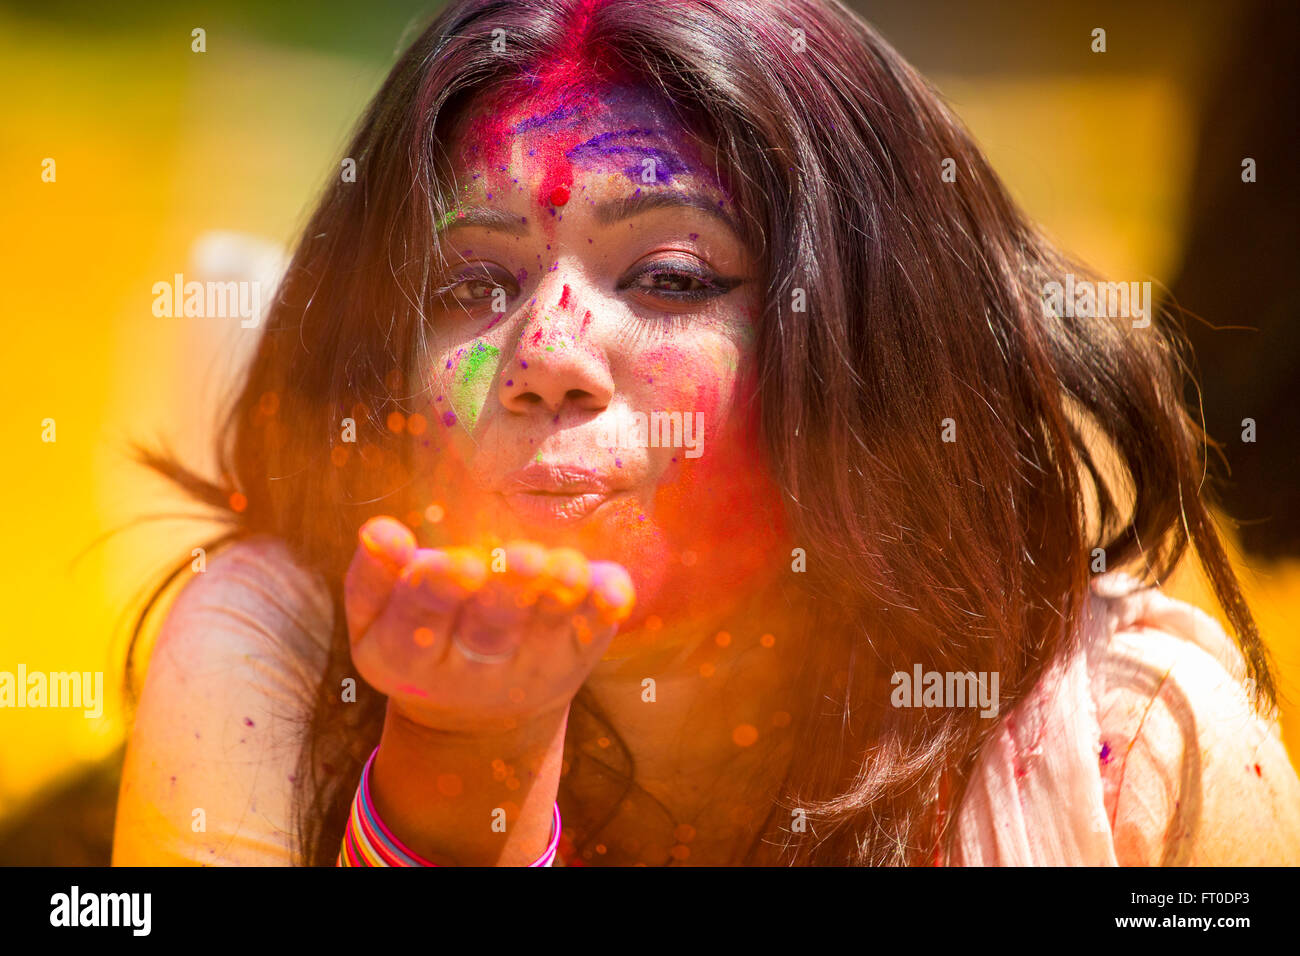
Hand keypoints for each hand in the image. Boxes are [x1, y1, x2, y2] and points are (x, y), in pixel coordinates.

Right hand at [344, 516, 634, 733]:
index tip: (457, 563)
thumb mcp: (376, 618)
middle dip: (509, 594)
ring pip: (546, 631)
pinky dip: (604, 610)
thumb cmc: (417, 637)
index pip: (419, 621)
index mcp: (409, 653)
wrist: (474, 717)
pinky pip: (593, 632)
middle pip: (490, 631)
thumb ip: (373, 574)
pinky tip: (616, 588)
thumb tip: (379, 530)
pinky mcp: (575, 654)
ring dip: (560, 598)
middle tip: (524, 560)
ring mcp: (531, 664)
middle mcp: (473, 667)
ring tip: (568, 569)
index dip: (438, 591)